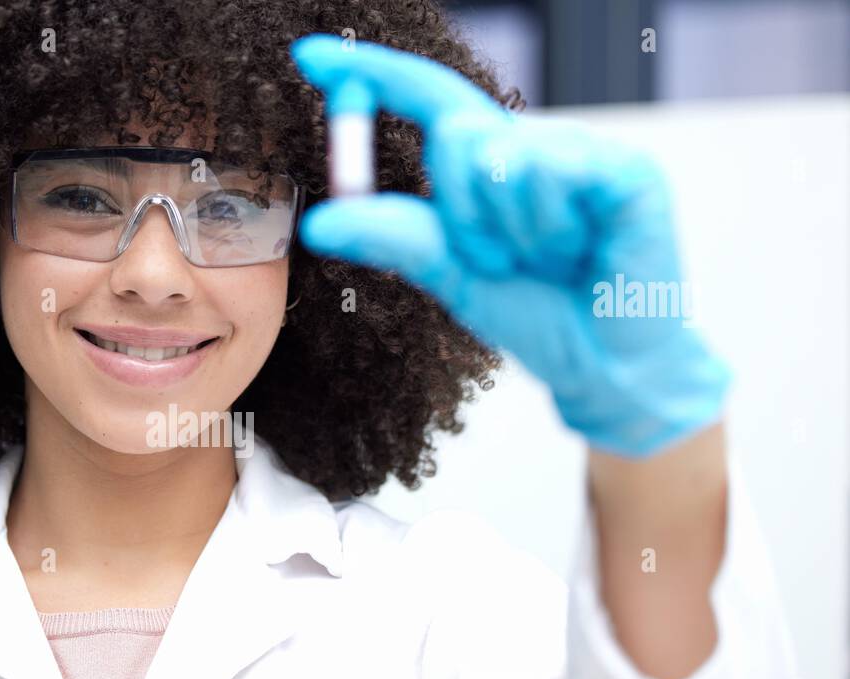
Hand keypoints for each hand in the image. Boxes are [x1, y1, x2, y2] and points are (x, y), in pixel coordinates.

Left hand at [289, 34, 731, 457]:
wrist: (600, 367)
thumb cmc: (533, 314)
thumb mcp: (448, 273)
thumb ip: (392, 238)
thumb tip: (318, 222)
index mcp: (489, 163)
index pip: (428, 99)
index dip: (375, 74)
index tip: (307, 56)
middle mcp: (532, 146)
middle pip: (454, 128)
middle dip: (458, 210)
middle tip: (499, 261)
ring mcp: (582, 151)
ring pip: (500, 156)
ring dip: (507, 230)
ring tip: (547, 261)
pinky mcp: (625, 169)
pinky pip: (552, 172)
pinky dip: (548, 229)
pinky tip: (580, 253)